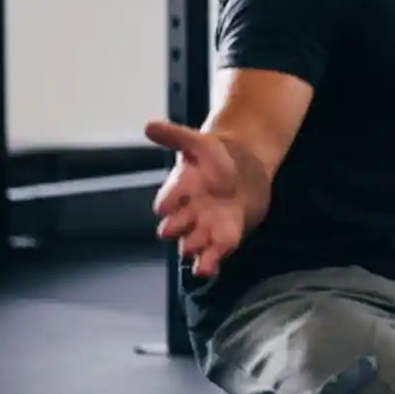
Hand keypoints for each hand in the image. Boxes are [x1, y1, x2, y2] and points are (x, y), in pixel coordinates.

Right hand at [146, 121, 252, 277]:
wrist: (246, 165)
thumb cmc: (216, 154)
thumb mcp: (199, 142)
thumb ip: (175, 136)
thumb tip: (148, 125)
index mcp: (180, 190)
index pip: (166, 201)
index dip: (168, 202)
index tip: (166, 205)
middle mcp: (188, 212)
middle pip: (175, 227)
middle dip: (178, 229)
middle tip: (182, 228)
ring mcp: (205, 226)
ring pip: (192, 244)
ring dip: (193, 247)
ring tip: (195, 250)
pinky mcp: (225, 236)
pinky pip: (214, 253)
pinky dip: (210, 261)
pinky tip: (209, 268)